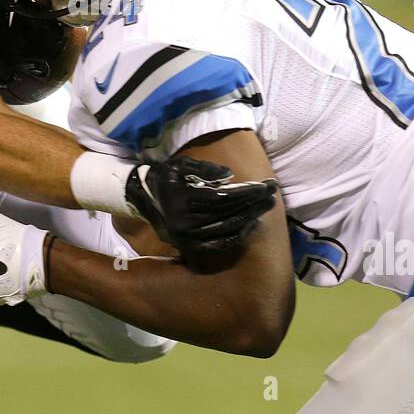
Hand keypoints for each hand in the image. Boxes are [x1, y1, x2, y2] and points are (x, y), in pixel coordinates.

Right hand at [126, 156, 278, 254]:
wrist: (141, 198)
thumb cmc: (165, 177)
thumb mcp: (181, 165)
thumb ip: (205, 169)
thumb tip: (230, 176)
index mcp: (182, 200)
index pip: (223, 198)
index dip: (247, 192)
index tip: (266, 186)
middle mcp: (184, 223)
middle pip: (228, 215)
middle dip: (253, 205)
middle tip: (272, 196)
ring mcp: (186, 238)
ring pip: (226, 230)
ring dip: (248, 219)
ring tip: (264, 207)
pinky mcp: (188, 247)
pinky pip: (218, 245)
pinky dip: (236, 236)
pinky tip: (248, 225)